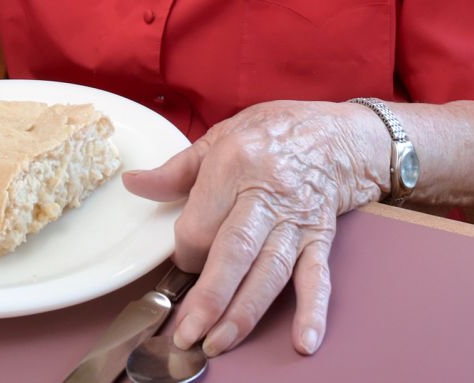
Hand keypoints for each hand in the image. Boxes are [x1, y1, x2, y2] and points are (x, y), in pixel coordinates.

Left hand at [124, 102, 382, 358]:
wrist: (338, 132)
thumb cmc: (276, 131)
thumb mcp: (222, 136)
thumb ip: (177, 169)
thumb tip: (135, 184)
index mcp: (234, 162)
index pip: (200, 220)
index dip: (184, 248)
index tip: (181, 258)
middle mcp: (267, 192)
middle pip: (234, 250)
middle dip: (209, 296)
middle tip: (187, 332)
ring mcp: (297, 218)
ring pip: (269, 270)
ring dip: (244, 312)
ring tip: (220, 342)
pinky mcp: (320, 236)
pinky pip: (316, 276)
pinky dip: (311, 310)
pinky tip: (303, 339)